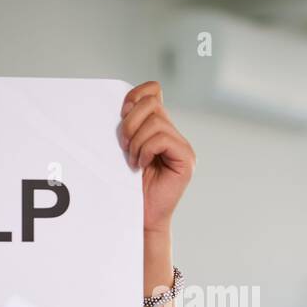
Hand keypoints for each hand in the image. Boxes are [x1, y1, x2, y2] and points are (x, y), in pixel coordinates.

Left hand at [118, 81, 193, 235]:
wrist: (141, 216)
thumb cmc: (129, 186)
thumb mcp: (125, 148)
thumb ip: (130, 125)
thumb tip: (126, 103)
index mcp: (160, 128)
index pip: (153, 90)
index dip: (134, 96)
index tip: (121, 116)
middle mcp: (175, 134)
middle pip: (152, 103)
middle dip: (130, 122)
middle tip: (124, 146)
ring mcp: (183, 146)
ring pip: (156, 122)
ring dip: (136, 141)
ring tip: (132, 160)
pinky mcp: (186, 160)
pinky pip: (161, 139)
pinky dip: (146, 150)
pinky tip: (141, 165)